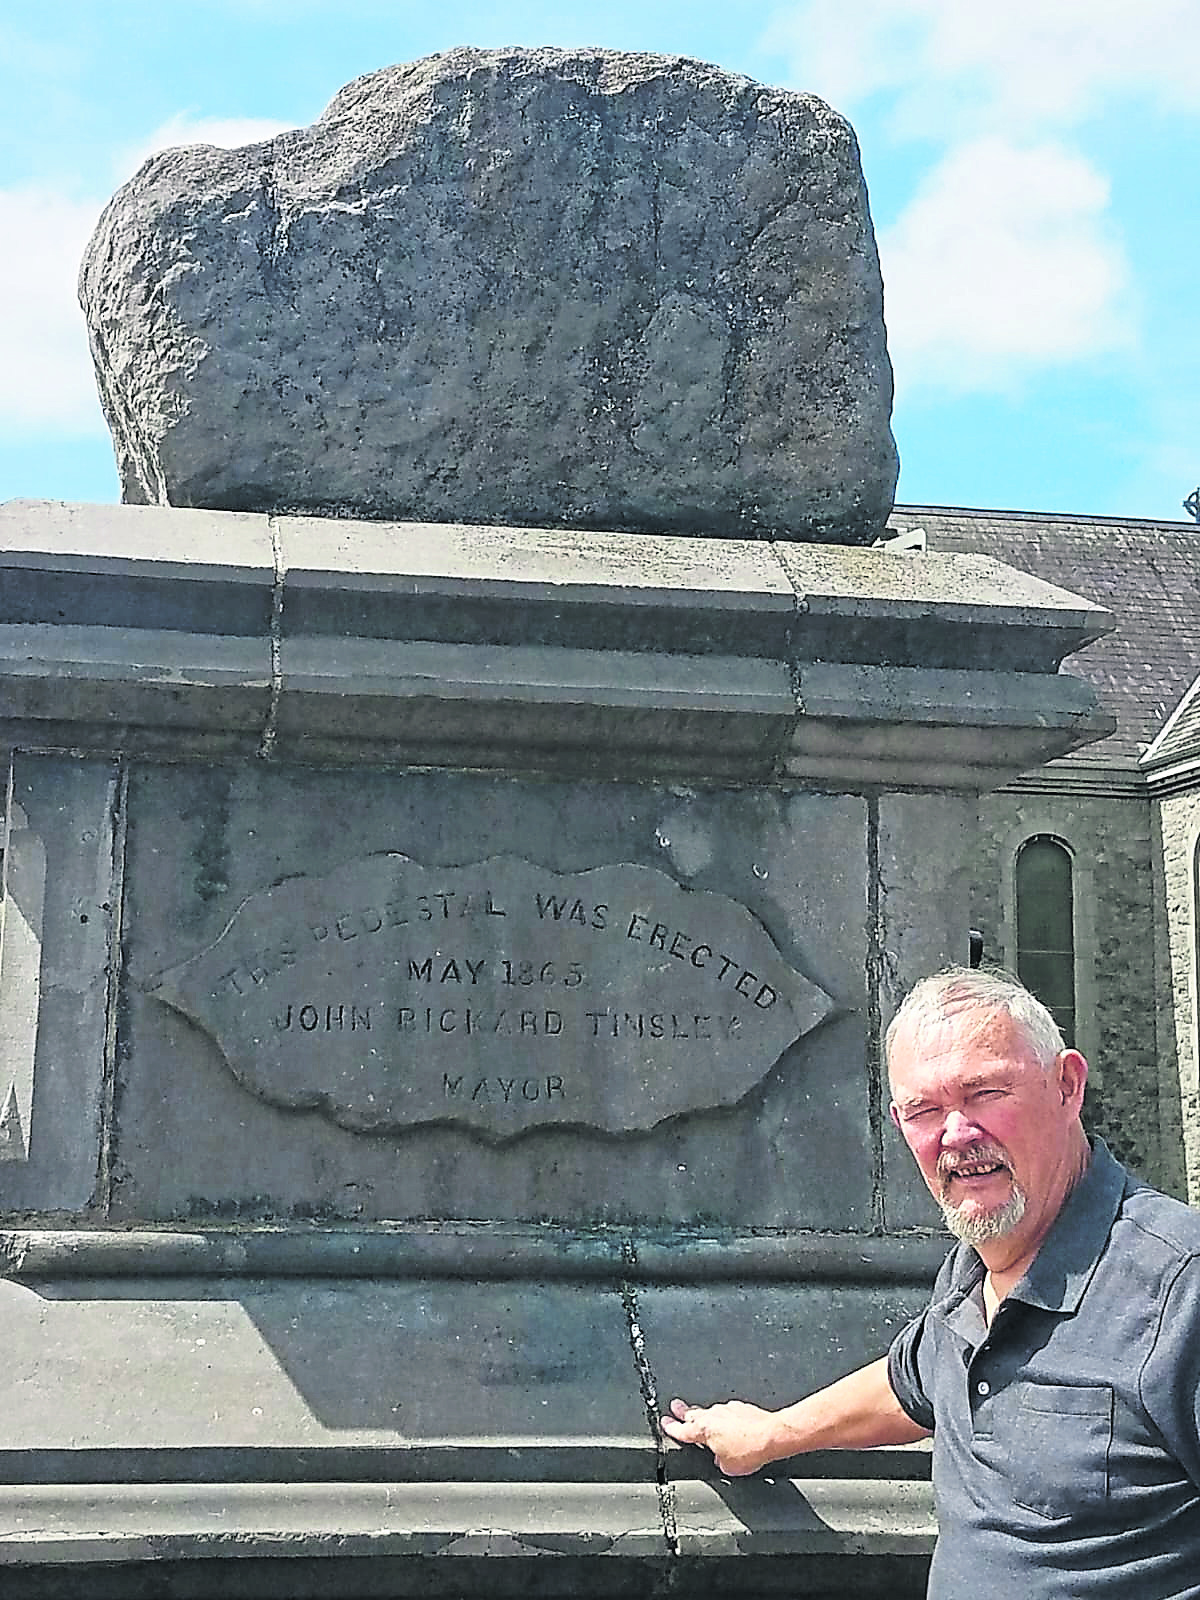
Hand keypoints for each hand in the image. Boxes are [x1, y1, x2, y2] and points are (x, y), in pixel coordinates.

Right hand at [659, 1395, 781, 1475]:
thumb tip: (720, 1457)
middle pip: (692, 1414)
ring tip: (703, 1418)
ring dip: (706, 1416)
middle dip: (682, 1412)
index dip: (671, 1427)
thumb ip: (719, 1460)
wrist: (772, 1434)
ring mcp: (726, 1409)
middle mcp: (712, 1416)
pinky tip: (731, 1425)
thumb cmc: (750, 1449)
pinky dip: (726, 1418)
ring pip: (710, 1412)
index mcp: (703, 1431)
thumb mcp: (728, 1466)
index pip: (681, 1429)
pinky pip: (728, 1412)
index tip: (664, 1422)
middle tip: (675, 1407)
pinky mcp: (740, 1407)